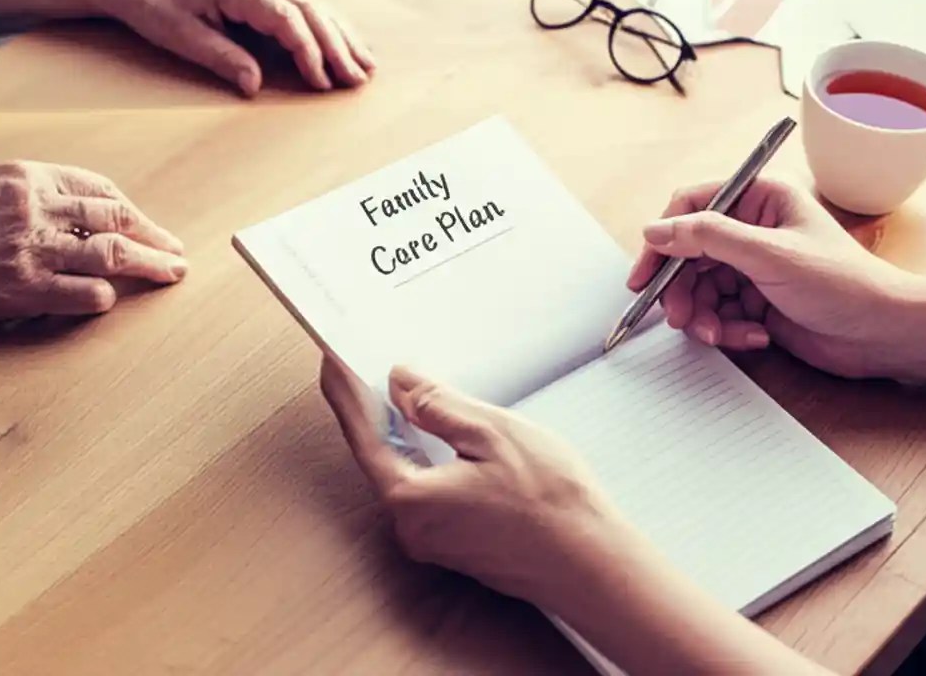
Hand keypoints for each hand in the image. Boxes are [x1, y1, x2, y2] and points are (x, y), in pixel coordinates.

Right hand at [0, 160, 186, 329]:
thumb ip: (40, 198)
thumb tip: (93, 215)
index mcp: (26, 177)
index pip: (99, 188)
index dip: (132, 210)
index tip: (149, 226)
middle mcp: (34, 208)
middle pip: (115, 218)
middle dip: (153, 236)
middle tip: (176, 253)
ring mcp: (32, 249)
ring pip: (111, 253)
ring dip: (150, 265)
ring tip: (171, 273)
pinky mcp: (26, 289)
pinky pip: (87, 292)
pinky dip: (107, 295)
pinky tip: (114, 299)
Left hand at [96, 0, 374, 94]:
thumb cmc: (155, 7)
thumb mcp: (181, 37)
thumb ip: (222, 58)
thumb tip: (254, 86)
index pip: (286, 17)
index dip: (308, 50)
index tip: (322, 81)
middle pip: (310, 9)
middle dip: (338, 46)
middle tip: (358, 79)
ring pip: (314, 5)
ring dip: (342, 36)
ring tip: (366, 65)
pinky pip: (304, 6)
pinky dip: (328, 27)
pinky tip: (346, 44)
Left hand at [319, 356, 622, 609]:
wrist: (593, 565)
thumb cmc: (551, 504)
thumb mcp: (491, 433)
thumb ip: (437, 405)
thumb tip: (400, 383)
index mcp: (410, 497)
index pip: (361, 433)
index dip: (345, 392)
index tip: (332, 361)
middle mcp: (411, 526)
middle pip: (378, 454)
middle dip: (371, 409)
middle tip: (361, 365)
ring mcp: (434, 540)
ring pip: (405, 472)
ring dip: (401, 432)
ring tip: (399, 391)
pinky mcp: (457, 544)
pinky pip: (427, 490)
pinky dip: (424, 457)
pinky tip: (437, 434)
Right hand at [627, 179, 910, 377]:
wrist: (883, 334)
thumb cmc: (843, 284)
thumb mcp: (769, 254)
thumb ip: (708, 237)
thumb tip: (656, 230)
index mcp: (760, 198)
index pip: (692, 207)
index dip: (663, 240)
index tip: (645, 274)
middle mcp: (754, 227)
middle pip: (690, 254)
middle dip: (683, 290)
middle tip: (679, 317)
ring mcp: (755, 265)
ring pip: (701, 288)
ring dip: (705, 316)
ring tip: (721, 335)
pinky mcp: (758, 300)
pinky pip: (720, 312)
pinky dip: (728, 329)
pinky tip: (754, 337)